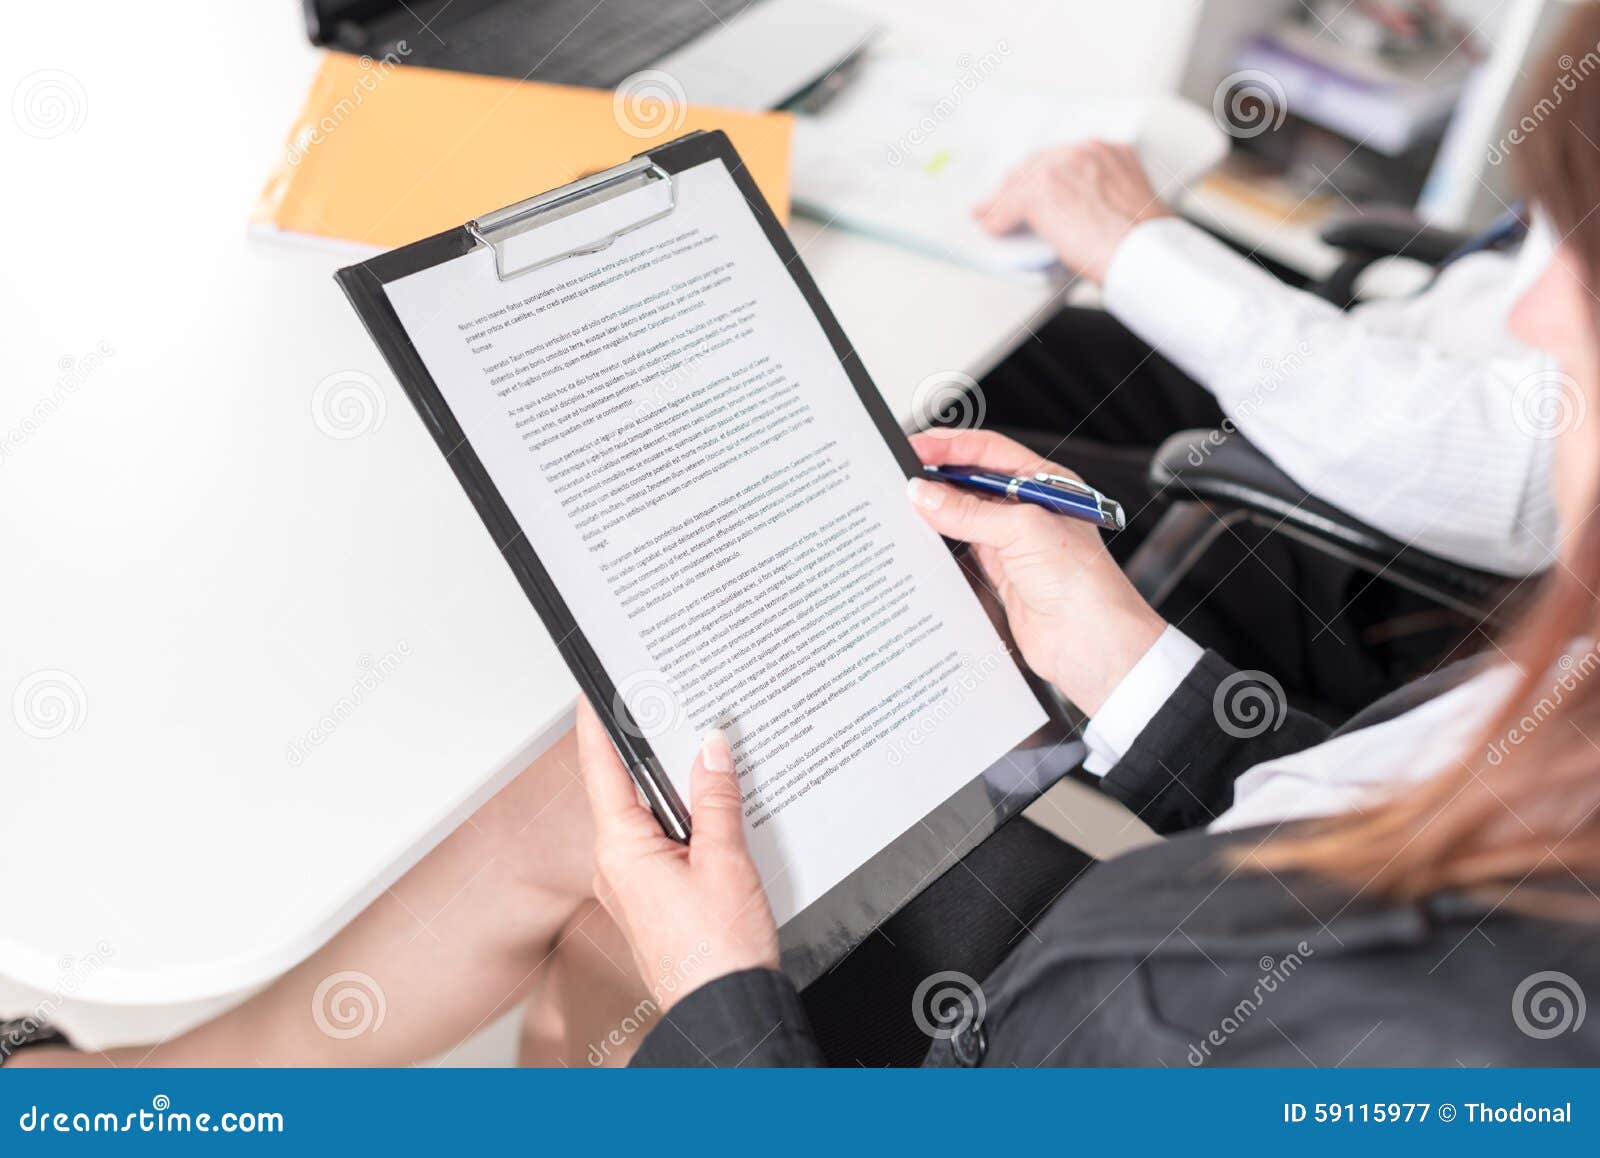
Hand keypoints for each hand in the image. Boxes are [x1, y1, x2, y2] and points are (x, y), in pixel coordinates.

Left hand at [577, 697, 778, 1012]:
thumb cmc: (717, 954)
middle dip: (649, 754)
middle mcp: (616, 867)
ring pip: (648, 819)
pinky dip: (684, 823)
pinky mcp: (653, 901)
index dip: (596, 723)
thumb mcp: (725, 860)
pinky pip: (661, 846)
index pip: (601, 768)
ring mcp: (632, 886)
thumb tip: (711, 749)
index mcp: (621, 849)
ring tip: (704, 760)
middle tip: (668, 712)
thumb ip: (716, 798)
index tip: (593, 690)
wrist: (725, 1011)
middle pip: (626, 790)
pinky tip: (714, 816)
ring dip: (674, 792)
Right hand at [908, 430, 1167, 714]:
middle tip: (902, 481)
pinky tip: (921, 542)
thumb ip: (968, 511)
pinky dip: (940, 546)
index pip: (988, 451)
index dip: (949, 446)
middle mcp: (1029, 509)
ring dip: (936, 514)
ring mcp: (1014, 543)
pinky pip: (962, 551)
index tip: (914, 448)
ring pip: (963, 518)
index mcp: (1045, 483)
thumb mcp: (1022, 529)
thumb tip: (924, 494)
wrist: (1091, 641)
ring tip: (905, 509)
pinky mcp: (1000, 575)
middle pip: (972, 483)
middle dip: (937, 479)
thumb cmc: (1081, 581)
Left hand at [975, 141, 1168, 282]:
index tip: (1035, 185)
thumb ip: (1100, 197)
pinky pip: (1010, 205)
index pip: (1064, 159)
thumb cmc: (1144, 243)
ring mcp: (1062, 167)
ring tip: (989, 214)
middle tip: (1003, 199)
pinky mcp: (1042, 191)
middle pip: (1037, 163)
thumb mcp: (1126, 205)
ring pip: (1020, 182)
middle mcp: (1085, 152)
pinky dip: (998, 218)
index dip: (1044, 175)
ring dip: (1004, 201)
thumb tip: (1077, 215)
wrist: (1145, 254)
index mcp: (1110, 153)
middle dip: (1019, 183)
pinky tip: (993, 228)